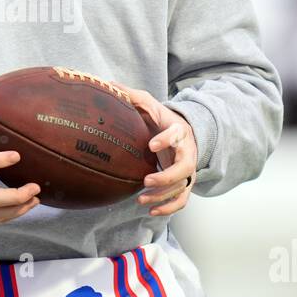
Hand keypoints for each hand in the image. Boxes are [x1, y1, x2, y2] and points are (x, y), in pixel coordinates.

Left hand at [112, 82, 197, 216]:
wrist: (182, 133)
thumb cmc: (162, 119)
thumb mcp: (149, 105)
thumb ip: (132, 96)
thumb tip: (109, 85)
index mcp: (179, 132)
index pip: (177, 135)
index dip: (166, 140)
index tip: (150, 145)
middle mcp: (187, 152)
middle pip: (185, 168)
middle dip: (166, 177)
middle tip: (146, 180)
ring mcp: (188, 170)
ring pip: (182, 187)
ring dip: (163, 196)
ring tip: (141, 200)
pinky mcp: (184, 183)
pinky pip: (182, 200)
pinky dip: (169, 208)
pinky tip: (151, 211)